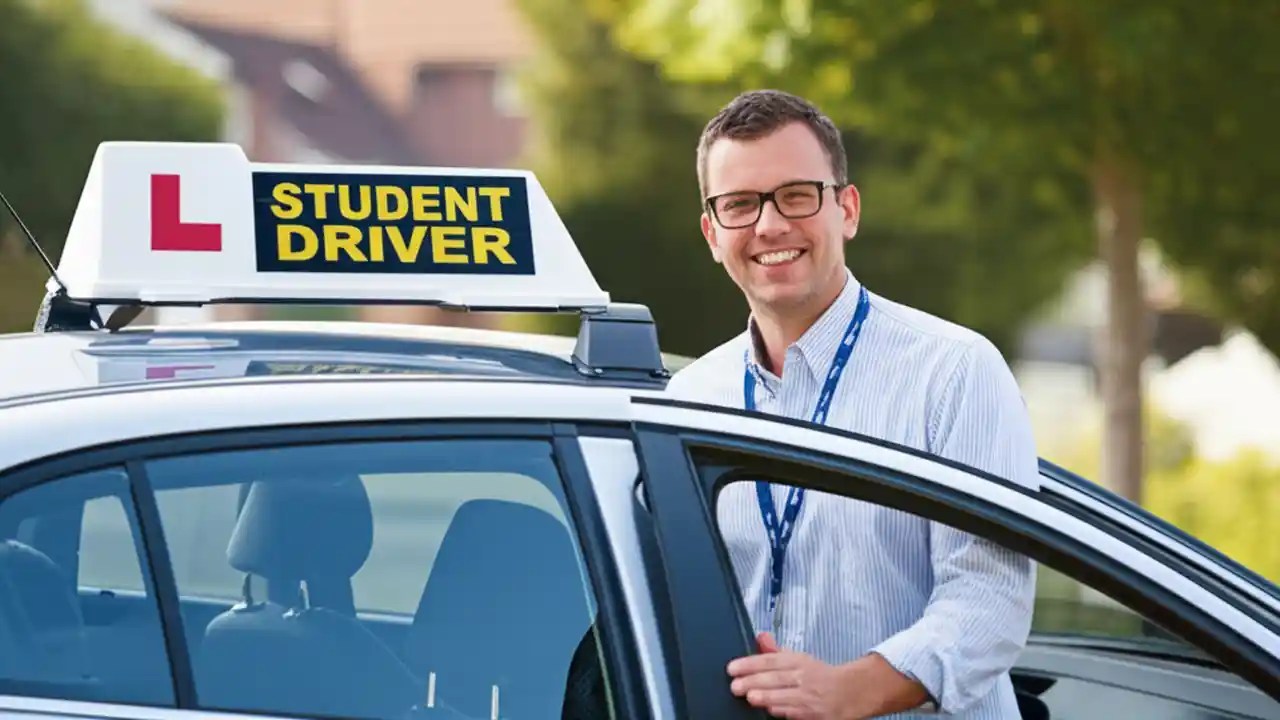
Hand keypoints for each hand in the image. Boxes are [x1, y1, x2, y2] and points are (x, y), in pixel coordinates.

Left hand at [726, 633, 929, 719]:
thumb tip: (760, 636)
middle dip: (755, 681)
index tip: (732, 668)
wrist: (852, 693)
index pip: (771, 659)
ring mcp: (811, 697)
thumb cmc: (820, 676)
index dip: (750, 663)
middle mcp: (804, 677)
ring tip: (751, 697)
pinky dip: (783, 711)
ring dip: (768, 697)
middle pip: (777, 678)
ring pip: (786, 697)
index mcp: (798, 661)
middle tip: (736, 685)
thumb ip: (776, 651)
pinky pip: (796, 713)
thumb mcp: (799, 659)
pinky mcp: (816, 715)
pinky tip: (770, 710)